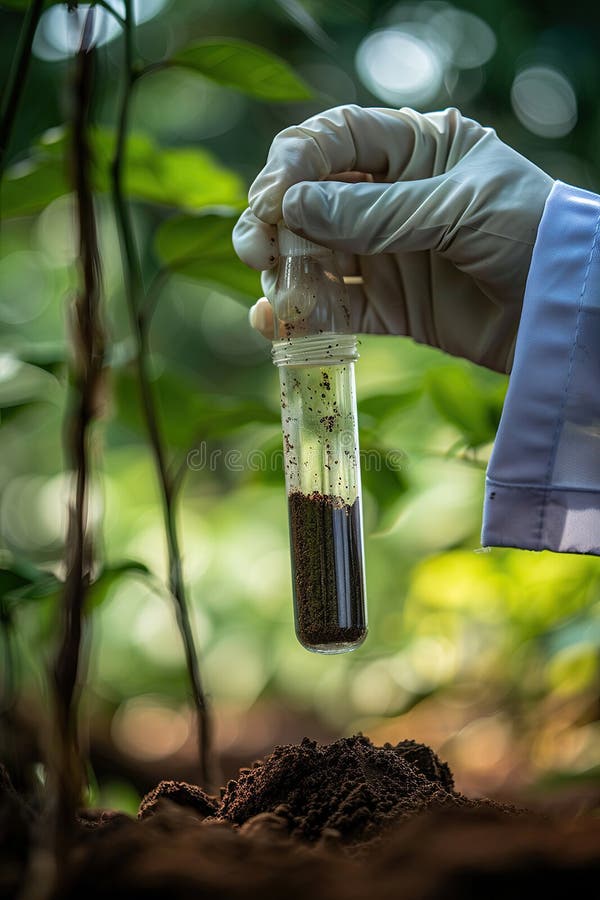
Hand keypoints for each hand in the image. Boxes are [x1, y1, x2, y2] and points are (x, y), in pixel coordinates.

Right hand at [232, 105, 553, 372]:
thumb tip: (294, 209)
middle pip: (310, 199)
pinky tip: (278, 325)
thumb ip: (377, 213)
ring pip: (313, 256)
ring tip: (270, 293)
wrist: (566, 313)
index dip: (294, 163)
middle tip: (258, 250)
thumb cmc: (530, 234)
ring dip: (282, 272)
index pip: (334, 140)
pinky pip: (335, 308)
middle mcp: (392, 197)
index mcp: (414, 149)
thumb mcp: (458, 209)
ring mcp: (387, 253)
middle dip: (275, 221)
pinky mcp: (391, 306)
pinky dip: (305, 317)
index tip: (275, 198)